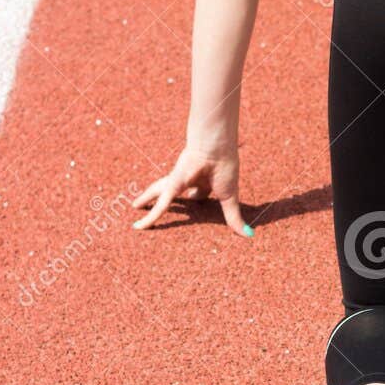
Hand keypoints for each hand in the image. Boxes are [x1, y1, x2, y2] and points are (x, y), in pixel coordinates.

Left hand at [132, 144, 250, 237]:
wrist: (216, 149)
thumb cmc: (225, 167)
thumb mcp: (229, 197)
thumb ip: (233, 217)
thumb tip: (249, 235)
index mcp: (205, 183)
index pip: (198, 195)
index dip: (196, 200)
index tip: (194, 203)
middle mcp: (189, 181)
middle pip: (174, 194)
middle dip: (165, 200)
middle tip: (154, 205)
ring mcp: (177, 182)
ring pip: (160, 193)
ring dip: (148, 198)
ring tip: (135, 205)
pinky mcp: (172, 186)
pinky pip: (161, 205)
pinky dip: (151, 217)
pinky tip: (138, 227)